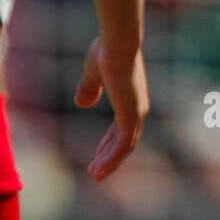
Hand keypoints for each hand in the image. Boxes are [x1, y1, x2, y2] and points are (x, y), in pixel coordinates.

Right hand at [74, 37, 147, 181]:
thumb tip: (82, 103)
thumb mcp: (93, 73)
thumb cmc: (106, 51)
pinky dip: (111, 159)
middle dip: (109, 158)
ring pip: (123, 147)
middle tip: (96, 173)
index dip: (109, 143)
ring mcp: (136, 113)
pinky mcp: (132, 115)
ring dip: (109, 163)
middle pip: (124, 142)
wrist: (117, 42)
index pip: (121, 129)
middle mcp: (137, 109)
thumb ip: (89, 88)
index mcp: (130, 100)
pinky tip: (99, 169)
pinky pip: (122, 145)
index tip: (98, 155)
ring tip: (95, 176)